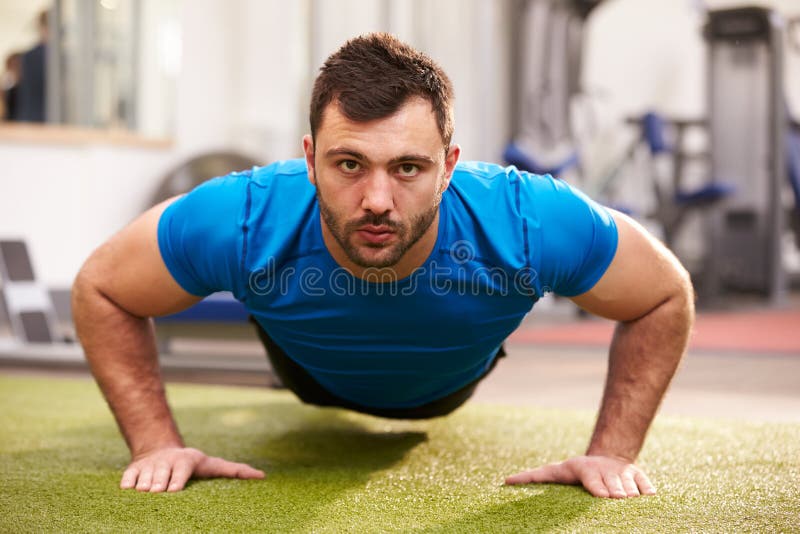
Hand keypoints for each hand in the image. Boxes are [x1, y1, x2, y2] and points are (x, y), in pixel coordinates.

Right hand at [120, 447, 264, 492]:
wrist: (161, 451)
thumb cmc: (193, 464)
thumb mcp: (213, 465)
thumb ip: (235, 471)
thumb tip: (263, 476)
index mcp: (187, 460)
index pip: (182, 469)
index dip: (178, 479)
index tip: (175, 490)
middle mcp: (168, 461)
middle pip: (161, 476)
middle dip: (159, 486)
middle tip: (157, 493)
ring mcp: (150, 465)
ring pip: (144, 478)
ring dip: (143, 487)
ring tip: (145, 493)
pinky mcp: (133, 469)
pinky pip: (127, 478)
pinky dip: (127, 485)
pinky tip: (129, 491)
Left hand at [504, 455, 655, 498]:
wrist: (605, 456)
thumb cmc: (574, 471)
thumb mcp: (554, 471)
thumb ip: (532, 477)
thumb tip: (505, 481)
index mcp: (586, 470)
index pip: (593, 481)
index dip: (598, 488)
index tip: (602, 496)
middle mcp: (605, 470)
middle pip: (614, 489)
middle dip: (616, 496)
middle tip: (615, 500)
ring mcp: (623, 473)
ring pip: (631, 489)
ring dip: (631, 497)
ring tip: (626, 500)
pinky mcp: (638, 475)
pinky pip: (647, 487)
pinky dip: (647, 492)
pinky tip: (645, 498)